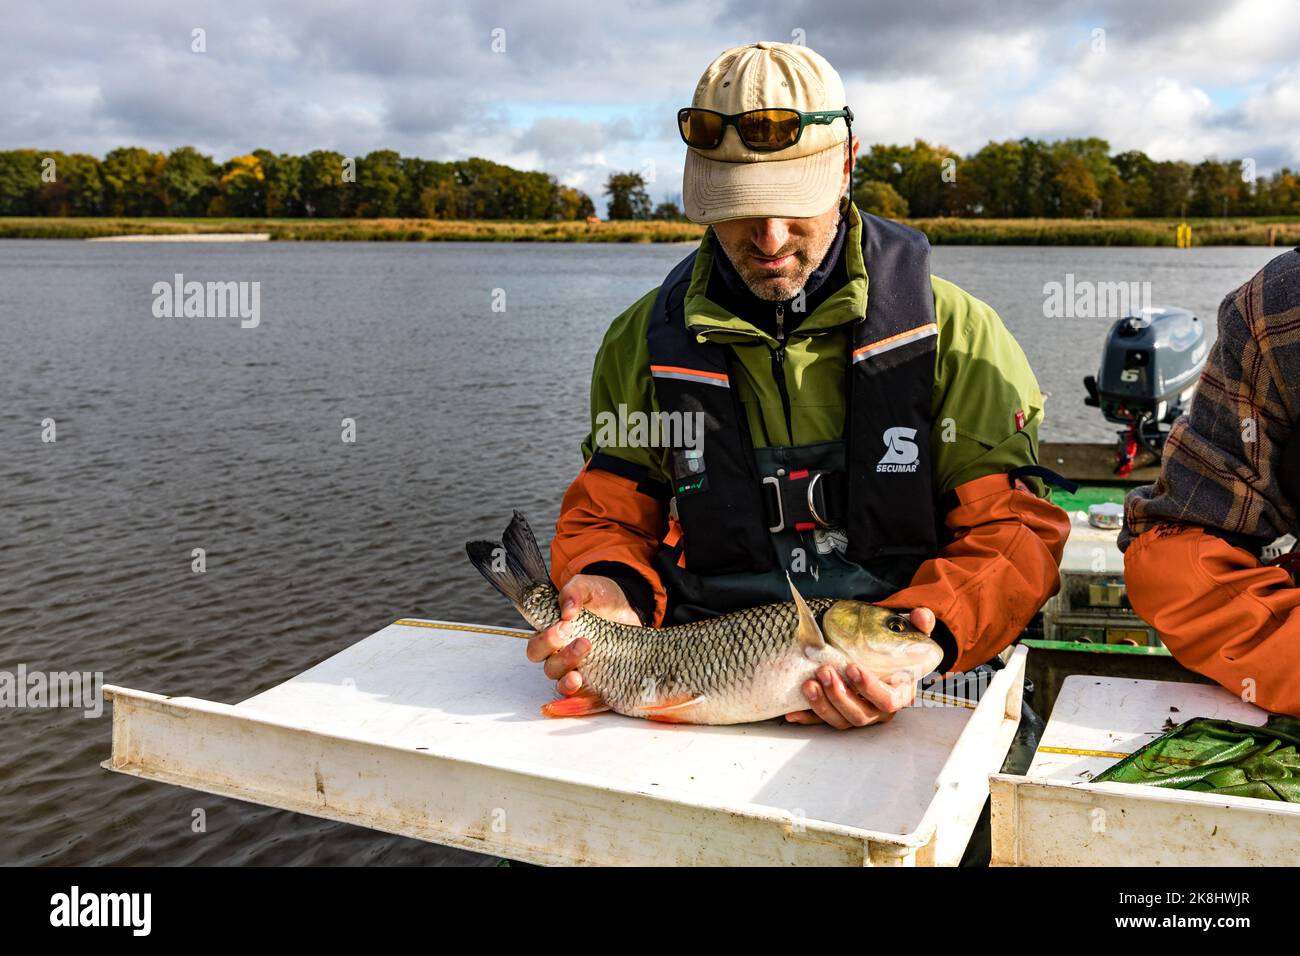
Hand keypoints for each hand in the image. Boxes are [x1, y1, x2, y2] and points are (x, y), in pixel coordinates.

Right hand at [525, 574, 640, 696]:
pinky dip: (584, 697)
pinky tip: (591, 685)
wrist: (629, 605)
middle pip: (549, 668)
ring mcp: (580, 670)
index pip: (536, 647)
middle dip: (563, 657)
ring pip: (563, 683)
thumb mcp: (587, 586)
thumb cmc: (600, 596)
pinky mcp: (599, 680)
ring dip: (571, 678)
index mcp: (552, 636)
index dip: (545, 641)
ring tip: (590, 662)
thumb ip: (573, 592)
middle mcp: (561, 656)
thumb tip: (568, 610)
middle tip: (583, 641)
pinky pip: (585, 697)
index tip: (564, 626)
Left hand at [785, 607, 935, 728]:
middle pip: (861, 715)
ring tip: (808, 684)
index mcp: (899, 694)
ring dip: (823, 705)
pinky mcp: (840, 716)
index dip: (869, 688)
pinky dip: (807, 718)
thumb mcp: (910, 636)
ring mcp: (859, 715)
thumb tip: (921, 615)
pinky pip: (823, 722)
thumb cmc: (896, 649)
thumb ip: (919, 625)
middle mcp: (879, 711)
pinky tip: (791, 712)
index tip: (851, 667)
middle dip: (840, 695)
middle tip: (824, 671)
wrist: (884, 659)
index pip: (887, 700)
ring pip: (841, 721)